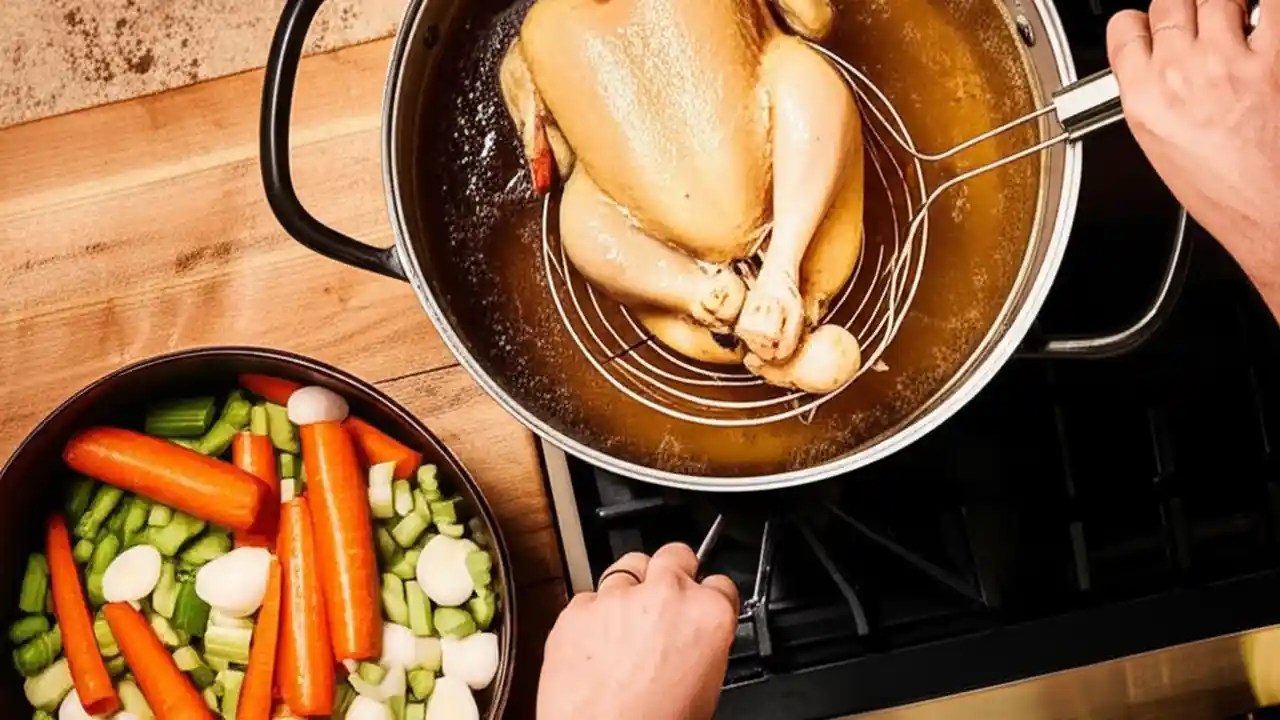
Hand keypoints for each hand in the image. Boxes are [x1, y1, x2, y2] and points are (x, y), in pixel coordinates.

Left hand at [536, 543, 739, 719]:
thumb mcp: (704, 687)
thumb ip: (702, 645)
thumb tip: (693, 639)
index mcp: (708, 615)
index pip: (721, 583)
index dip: (710, 595)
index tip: (701, 603)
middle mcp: (665, 594)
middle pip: (675, 554)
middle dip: (672, 570)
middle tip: (664, 598)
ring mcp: (618, 596)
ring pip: (627, 566)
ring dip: (629, 587)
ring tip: (624, 622)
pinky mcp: (578, 607)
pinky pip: (588, 597)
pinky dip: (592, 614)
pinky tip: (594, 643)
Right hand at [1107, 0, 1279, 313]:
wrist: (1267, 210)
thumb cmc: (1221, 191)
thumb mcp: (1158, 146)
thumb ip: (1151, 96)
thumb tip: (1153, 68)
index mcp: (1144, 98)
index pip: (1124, 29)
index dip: (1139, 22)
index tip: (1150, 28)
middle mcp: (1180, 73)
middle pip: (1169, 2)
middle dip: (1182, 8)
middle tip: (1197, 22)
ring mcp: (1228, 61)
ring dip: (1224, 3)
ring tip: (1235, 19)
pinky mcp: (1274, 58)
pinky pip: (1270, 6)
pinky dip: (1265, 9)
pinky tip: (1262, 20)